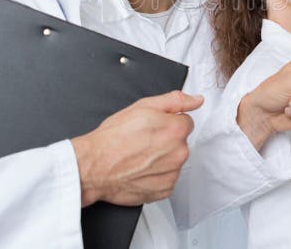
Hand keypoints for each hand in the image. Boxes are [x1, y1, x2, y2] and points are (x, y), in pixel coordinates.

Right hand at [71, 90, 203, 206]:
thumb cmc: (113, 138)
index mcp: (176, 130)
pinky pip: (167, 179)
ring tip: (139, 156)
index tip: (152, 127)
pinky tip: (140, 169)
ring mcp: (172, 173)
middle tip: (142, 141)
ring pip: (173, 160)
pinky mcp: (164, 190)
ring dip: (162, 158)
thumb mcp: (143, 106)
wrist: (94, 166)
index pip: (185, 122)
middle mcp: (179, 152)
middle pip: (180, 142)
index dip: (167, 122)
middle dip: (165, 140)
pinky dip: (156, 175)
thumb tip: (197, 100)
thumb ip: (175, 101)